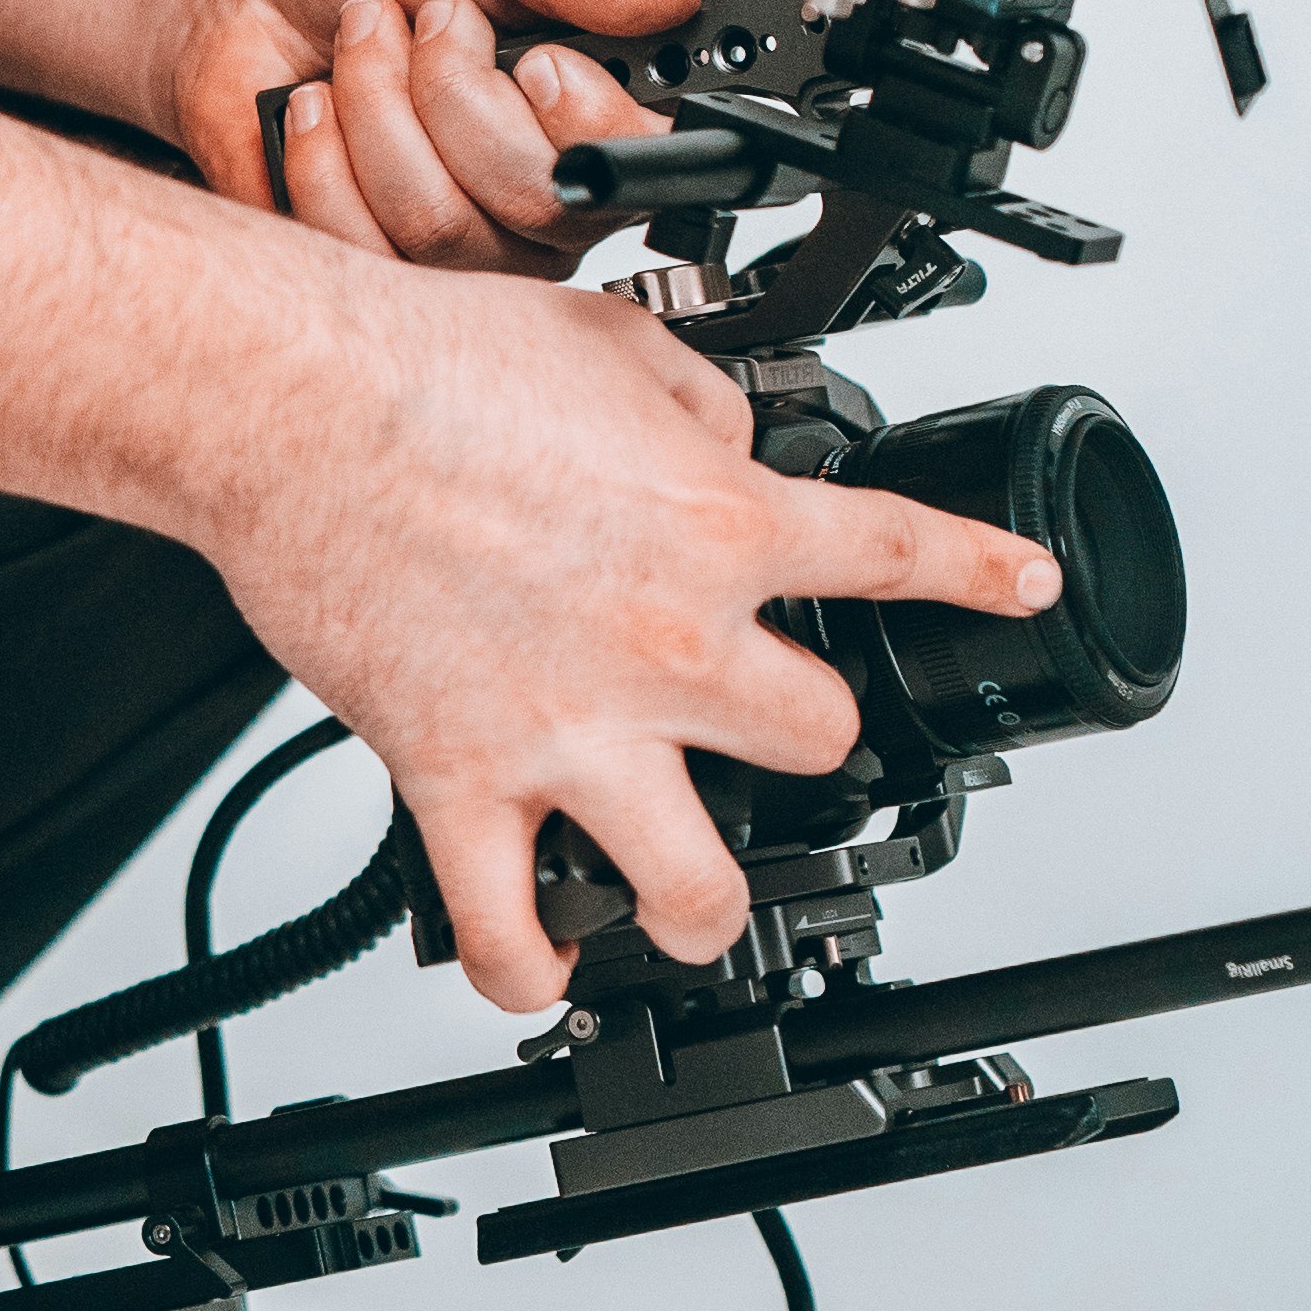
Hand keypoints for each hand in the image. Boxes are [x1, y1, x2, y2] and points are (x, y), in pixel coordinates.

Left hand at [169, 0, 700, 272]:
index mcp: (593, 94)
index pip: (643, 160)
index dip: (586, 118)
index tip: (538, 58)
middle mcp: (540, 180)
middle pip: (535, 198)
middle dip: (450, 89)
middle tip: (424, 21)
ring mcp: (461, 237)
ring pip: (439, 225)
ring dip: (375, 107)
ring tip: (361, 49)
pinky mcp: (376, 263)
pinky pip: (361, 247)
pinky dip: (319, 154)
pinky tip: (316, 108)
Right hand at [202, 261, 1062, 1012]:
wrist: (288, 402)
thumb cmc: (425, 358)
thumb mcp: (610, 340)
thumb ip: (699, 405)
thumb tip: (725, 442)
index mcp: (717, 524)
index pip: (897, 554)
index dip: (980, 575)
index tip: (1022, 591)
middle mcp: (666, 641)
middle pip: (818, 746)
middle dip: (800, 741)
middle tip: (760, 736)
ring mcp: (570, 729)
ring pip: (697, 891)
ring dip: (700, 906)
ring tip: (683, 901)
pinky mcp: (460, 782)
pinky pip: (506, 930)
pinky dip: (529, 969)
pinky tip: (541, 963)